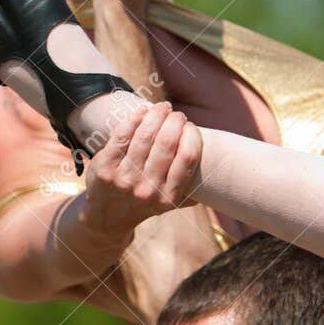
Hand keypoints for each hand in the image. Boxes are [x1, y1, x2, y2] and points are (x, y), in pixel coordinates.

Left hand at [84, 102, 201, 228]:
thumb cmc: (147, 201)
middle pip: (167, 142)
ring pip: (145, 135)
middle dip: (175, 120)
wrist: (108, 216)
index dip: (192, 135)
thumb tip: (218, 165)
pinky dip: (135, 118)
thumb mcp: (172, 202)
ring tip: (163, 108)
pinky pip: (122, 134)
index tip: (191, 128)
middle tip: (177, 115)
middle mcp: (147, 189)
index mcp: (168, 197)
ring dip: (157, 114)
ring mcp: (124, 178)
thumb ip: (194, 189)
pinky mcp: (105, 167)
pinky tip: (143, 112)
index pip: (188, 157)